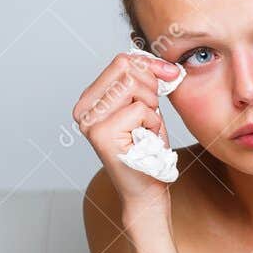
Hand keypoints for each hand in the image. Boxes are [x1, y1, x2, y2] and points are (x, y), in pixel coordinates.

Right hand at [71, 50, 184, 211]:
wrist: (146, 190)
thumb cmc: (147, 150)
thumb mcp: (146, 107)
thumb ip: (146, 82)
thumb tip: (166, 64)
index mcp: (90, 99)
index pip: (121, 62)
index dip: (151, 65)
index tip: (169, 75)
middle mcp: (83, 109)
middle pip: (127, 69)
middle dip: (151, 88)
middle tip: (152, 114)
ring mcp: (90, 122)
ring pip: (133, 86)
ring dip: (151, 108)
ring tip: (146, 130)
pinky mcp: (101, 134)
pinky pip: (141, 110)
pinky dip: (152, 125)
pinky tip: (144, 142)